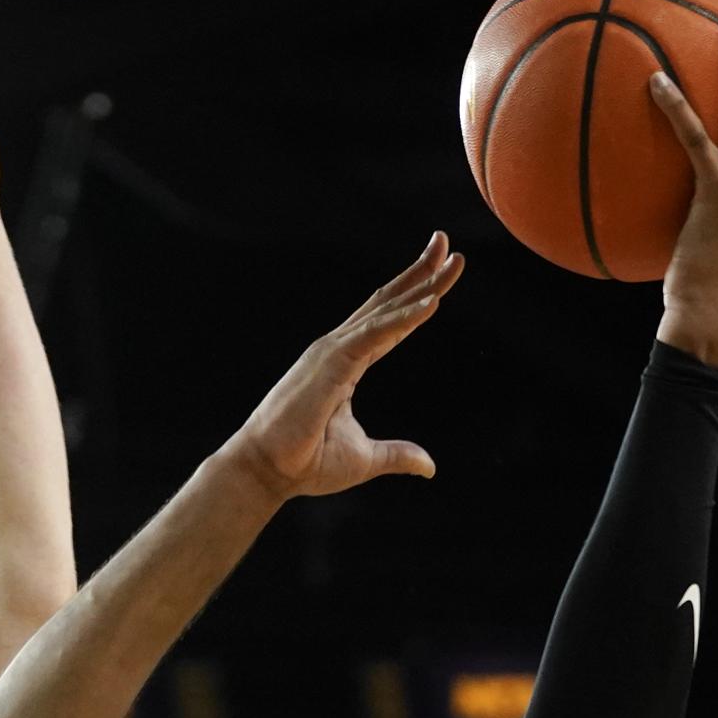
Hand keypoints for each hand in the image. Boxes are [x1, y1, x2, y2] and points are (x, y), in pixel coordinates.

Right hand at [214, 235, 463, 502]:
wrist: (266, 472)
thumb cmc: (304, 462)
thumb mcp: (364, 458)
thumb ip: (398, 455)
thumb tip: (430, 467)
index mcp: (346, 365)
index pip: (388, 324)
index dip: (415, 297)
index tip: (441, 273)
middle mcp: (337, 349)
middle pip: (387, 304)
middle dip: (420, 273)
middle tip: (448, 244)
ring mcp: (332, 352)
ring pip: (384, 311)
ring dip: (419, 285)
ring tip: (450, 261)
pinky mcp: (331, 364)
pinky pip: (375, 335)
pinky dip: (403, 318)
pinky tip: (431, 303)